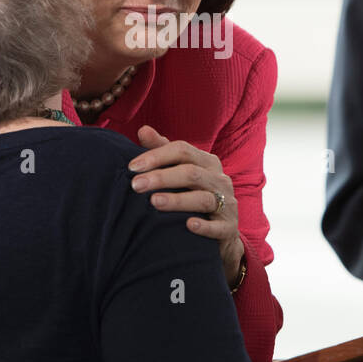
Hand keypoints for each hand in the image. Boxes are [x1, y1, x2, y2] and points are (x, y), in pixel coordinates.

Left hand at [129, 125, 245, 286]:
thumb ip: (163, 151)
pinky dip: (204, 226)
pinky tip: (188, 225)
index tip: (132, 167)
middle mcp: (219, 179)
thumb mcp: (182, 170)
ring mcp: (227, 203)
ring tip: (154, 202)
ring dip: (177, 200)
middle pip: (191, 173)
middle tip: (136, 185)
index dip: (157, 156)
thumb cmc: (195, 194)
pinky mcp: (230, 228)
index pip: (182, 150)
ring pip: (203, 198)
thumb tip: (143, 129)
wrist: (222, 231)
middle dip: (161, 177)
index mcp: (207, 162)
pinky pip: (218, 227)